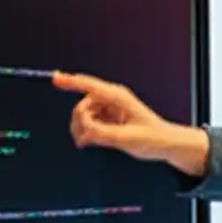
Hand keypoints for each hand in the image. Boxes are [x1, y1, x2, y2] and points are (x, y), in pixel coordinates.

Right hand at [52, 71, 206, 173]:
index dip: (71, 81)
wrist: (165, 144)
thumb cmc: (152, 138)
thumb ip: (103, 135)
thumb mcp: (127, 139)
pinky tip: (89, 141)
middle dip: (79, 121)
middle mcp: (112, 100)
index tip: (55, 78)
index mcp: (119, 98)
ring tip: (88, 142)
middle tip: (85, 139)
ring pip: (84, 115)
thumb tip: (83, 132)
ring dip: (82, 128)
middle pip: (83, 105)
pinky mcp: (109, 119)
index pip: (90, 86)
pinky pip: (90, 122)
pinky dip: (87, 132)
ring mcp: (110, 109)